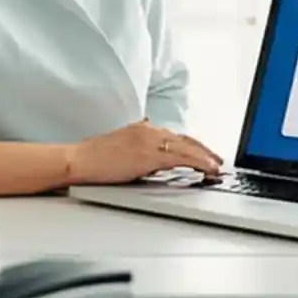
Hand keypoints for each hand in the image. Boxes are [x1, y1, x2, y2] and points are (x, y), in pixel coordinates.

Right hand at [66, 120, 223, 184]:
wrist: (79, 160)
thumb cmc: (96, 159)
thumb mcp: (124, 150)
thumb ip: (143, 152)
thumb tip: (159, 162)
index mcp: (143, 128)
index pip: (175, 136)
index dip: (193, 146)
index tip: (205, 154)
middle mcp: (149, 130)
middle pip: (185, 139)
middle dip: (204, 151)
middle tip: (218, 160)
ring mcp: (150, 140)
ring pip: (187, 147)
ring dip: (205, 157)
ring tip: (218, 166)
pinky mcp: (149, 153)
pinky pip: (181, 157)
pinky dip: (198, 162)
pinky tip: (207, 168)